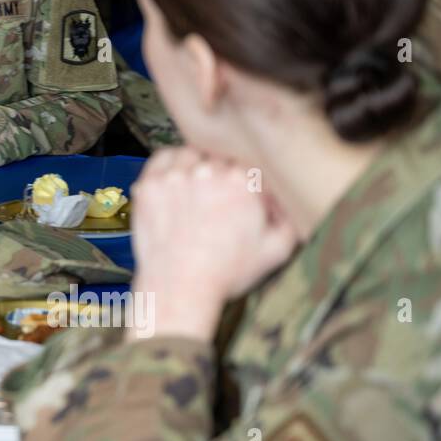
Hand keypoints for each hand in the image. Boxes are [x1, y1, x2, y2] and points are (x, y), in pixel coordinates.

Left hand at [129, 147, 297, 341]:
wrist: (180, 287)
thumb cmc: (225, 272)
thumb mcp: (275, 251)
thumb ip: (290, 220)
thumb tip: (289, 202)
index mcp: (242, 182)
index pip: (247, 163)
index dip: (246, 180)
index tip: (242, 195)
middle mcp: (207, 172)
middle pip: (219, 158)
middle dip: (222, 175)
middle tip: (219, 198)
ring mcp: (175, 176)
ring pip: (192, 153)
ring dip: (197, 165)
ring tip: (198, 188)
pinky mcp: (150, 184)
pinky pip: (163, 157)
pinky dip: (171, 162)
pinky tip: (176, 178)